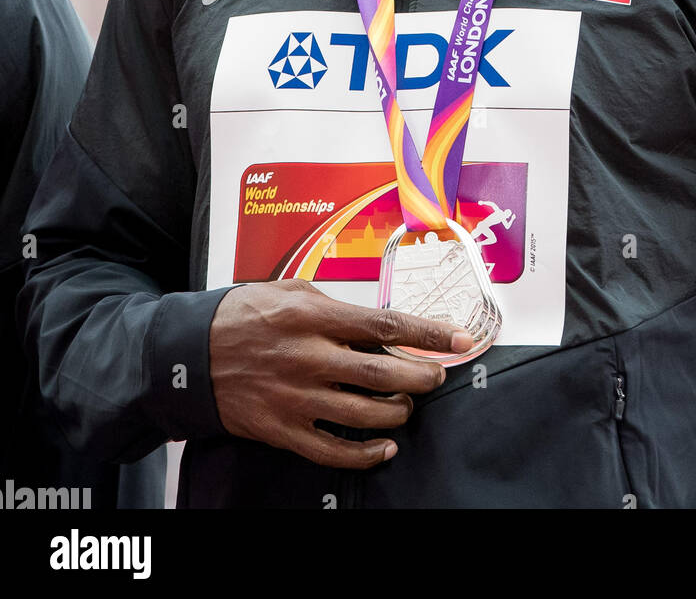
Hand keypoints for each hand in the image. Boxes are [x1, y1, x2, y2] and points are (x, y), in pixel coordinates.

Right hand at [209, 280, 472, 468]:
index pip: (387, 326)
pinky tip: (384, 446)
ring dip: (398, 412)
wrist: (188, 353)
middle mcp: (309, 358)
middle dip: (421, 378)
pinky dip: (366, 453)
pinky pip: (333, 450)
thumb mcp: (290, 289)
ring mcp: (297, 397)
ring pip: (366, 415)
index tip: (459, 338)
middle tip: (434, 376)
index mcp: (314, 316)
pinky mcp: (283, 429)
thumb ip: (334, 305)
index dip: (429, 335)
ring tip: (405, 405)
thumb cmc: (241, 315)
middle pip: (385, 374)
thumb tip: (376, 324)